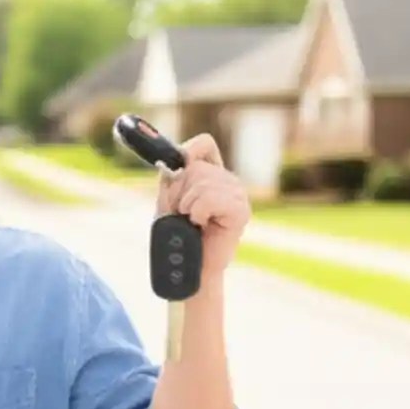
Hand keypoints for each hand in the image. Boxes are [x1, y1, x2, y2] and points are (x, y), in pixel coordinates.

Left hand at [156, 134, 251, 279]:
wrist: (187, 264)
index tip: (175, 169)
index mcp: (210, 173)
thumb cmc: (178, 234)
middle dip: (178, 193)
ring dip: (187, 205)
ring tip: (193, 221)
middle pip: (195, 166)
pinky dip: (199, 212)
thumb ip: (171, 176)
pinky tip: (202, 223)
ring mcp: (236, 193)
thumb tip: (177, 158)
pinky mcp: (241, 210)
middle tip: (182, 213)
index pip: (204, 144)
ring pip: (202, 182)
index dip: (188, 151)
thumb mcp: (168, 199)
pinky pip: (211, 198)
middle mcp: (226, 180)